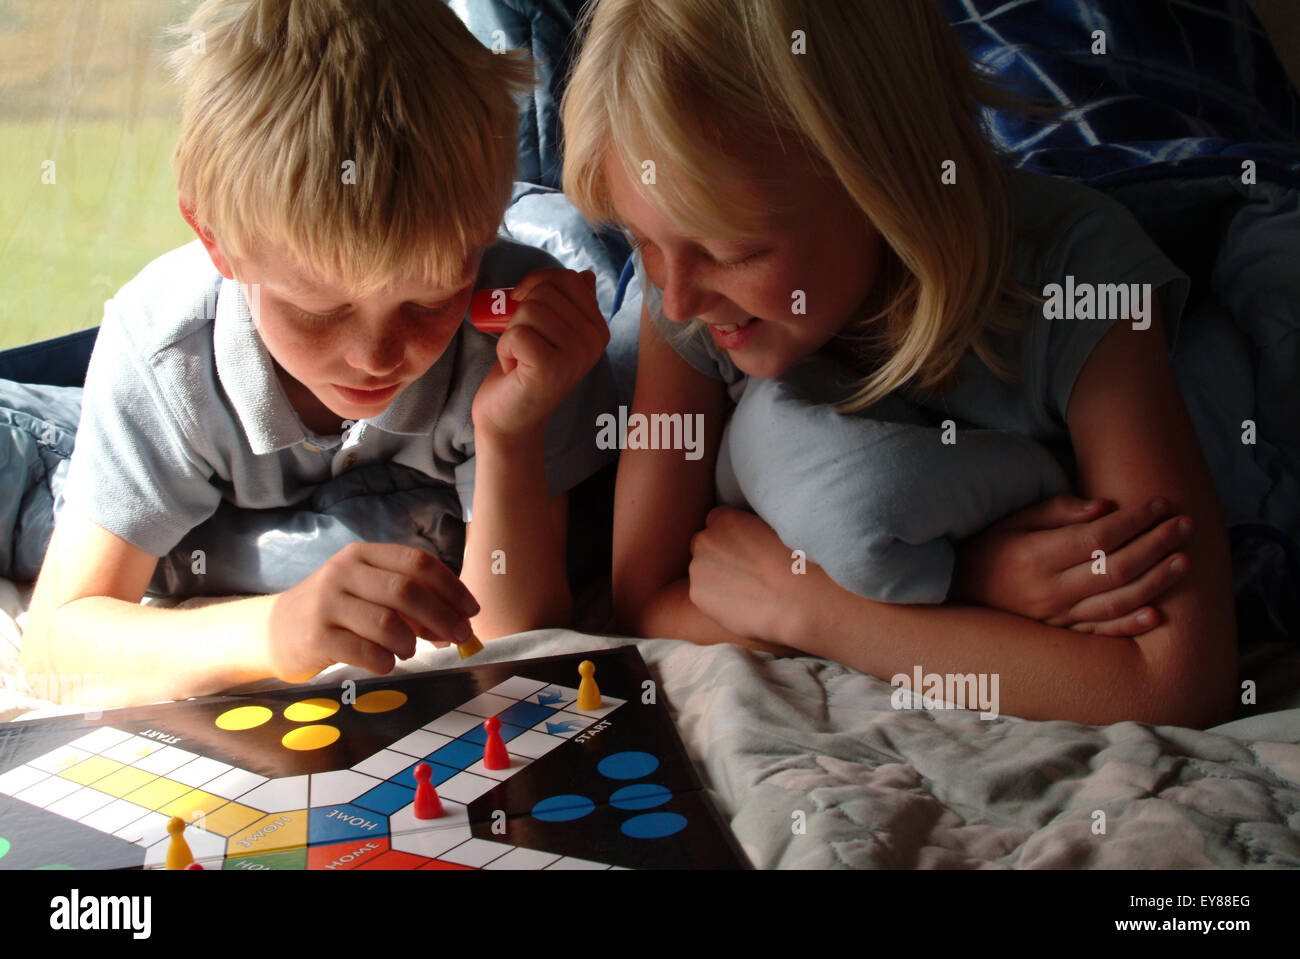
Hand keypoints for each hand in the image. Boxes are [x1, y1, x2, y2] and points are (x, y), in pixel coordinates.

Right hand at [266, 542, 479, 681]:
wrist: (273, 630)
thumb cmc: (335, 612)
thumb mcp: (366, 593)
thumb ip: (408, 601)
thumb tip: (457, 622)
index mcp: (362, 555)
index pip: (418, 562)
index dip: (451, 587)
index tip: (472, 610)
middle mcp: (343, 572)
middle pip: (407, 591)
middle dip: (442, 617)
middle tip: (460, 638)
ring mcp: (327, 603)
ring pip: (388, 622)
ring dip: (410, 642)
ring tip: (408, 651)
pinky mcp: (316, 636)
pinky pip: (366, 651)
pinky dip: (386, 661)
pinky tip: (385, 663)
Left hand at [471, 269, 609, 441]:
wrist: (509, 421)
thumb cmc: (524, 372)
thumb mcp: (548, 330)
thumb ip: (568, 304)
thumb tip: (585, 275)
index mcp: (598, 329)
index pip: (568, 279)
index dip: (536, 285)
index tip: (524, 309)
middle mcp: (594, 342)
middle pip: (546, 292)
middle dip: (521, 313)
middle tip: (524, 345)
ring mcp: (576, 355)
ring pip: (529, 310)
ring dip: (511, 333)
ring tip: (519, 358)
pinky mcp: (551, 367)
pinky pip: (517, 332)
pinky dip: (504, 348)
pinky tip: (514, 369)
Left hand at [686, 507, 808, 650]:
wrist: (797, 599)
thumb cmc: (797, 562)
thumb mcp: (774, 527)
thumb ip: (750, 528)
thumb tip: (748, 537)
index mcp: (724, 518)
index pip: (716, 522)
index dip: (731, 537)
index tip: (745, 550)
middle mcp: (704, 540)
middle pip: (705, 545)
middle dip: (720, 556)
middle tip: (745, 572)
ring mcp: (698, 568)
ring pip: (703, 571)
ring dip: (717, 578)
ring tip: (746, 591)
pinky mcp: (697, 595)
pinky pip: (704, 595)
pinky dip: (717, 599)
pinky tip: (741, 605)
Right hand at [950, 494, 1193, 634]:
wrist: (955, 591)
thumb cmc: (987, 547)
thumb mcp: (1012, 519)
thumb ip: (1057, 511)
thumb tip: (1106, 506)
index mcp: (1036, 556)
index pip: (1099, 536)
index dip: (1136, 519)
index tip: (1162, 502)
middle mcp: (1049, 590)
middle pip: (1116, 568)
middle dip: (1157, 544)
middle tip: (1186, 524)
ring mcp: (1055, 617)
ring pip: (1116, 601)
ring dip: (1156, 581)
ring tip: (1184, 561)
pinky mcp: (1058, 633)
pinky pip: (1100, 633)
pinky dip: (1130, 625)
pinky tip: (1157, 614)